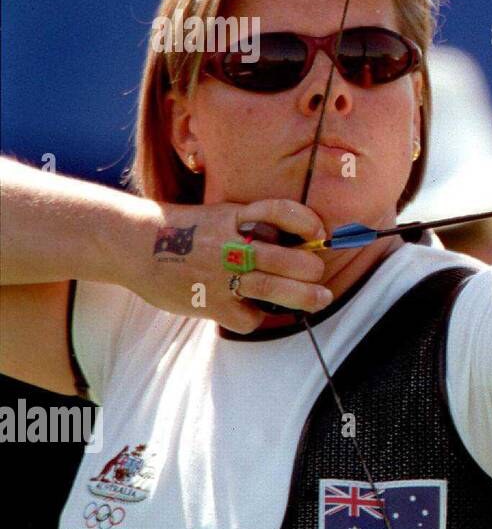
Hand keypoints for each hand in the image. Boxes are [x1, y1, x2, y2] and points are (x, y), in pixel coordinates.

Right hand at [134, 199, 330, 333]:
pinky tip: (255, 311)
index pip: (280, 212)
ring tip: (321, 297)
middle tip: (318, 275)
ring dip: (305, 296)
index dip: (307, 222)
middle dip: (311, 268)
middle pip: (287, 259)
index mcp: (234, 217)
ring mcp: (220, 275)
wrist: (132, 244)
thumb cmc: (182, 232)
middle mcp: (230, 244)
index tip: (320, 233)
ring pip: (275, 289)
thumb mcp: (217, 215)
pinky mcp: (210, 302)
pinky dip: (257, 316)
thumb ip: (249, 227)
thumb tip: (292, 243)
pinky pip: (248, 317)